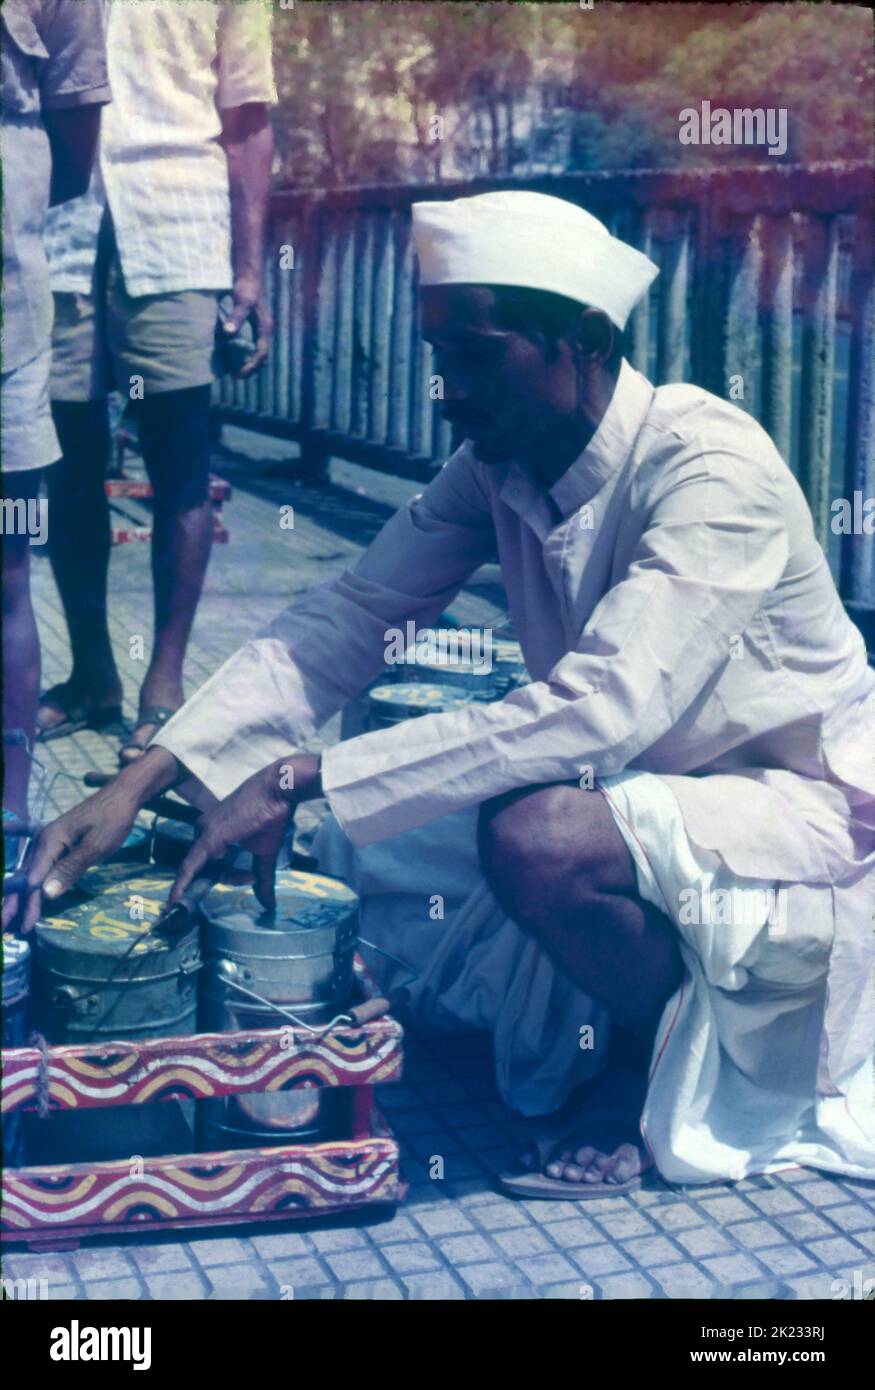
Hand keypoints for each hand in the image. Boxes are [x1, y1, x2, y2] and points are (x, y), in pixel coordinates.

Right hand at [2, 748, 179, 933]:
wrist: (122, 795)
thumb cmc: (113, 819)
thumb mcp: (96, 846)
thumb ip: (71, 868)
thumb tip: (46, 893)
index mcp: (50, 841)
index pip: (33, 879)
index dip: (28, 905)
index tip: (24, 927)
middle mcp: (43, 841)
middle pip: (24, 877)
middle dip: (13, 903)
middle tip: (5, 929)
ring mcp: (48, 842)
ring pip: (29, 873)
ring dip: (19, 897)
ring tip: (10, 917)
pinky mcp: (57, 844)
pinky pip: (39, 867)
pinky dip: (31, 884)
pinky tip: (26, 894)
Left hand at [170, 754, 321, 911]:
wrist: (277, 791)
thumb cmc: (273, 816)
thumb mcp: (265, 853)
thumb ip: (262, 877)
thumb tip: (269, 904)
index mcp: (217, 833)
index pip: (210, 862)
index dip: (216, 879)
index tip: (213, 897)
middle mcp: (206, 831)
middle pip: (202, 867)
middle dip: (210, 885)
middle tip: (210, 900)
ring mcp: (204, 834)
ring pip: (194, 869)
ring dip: (194, 890)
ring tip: (188, 907)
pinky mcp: (207, 839)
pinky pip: (190, 867)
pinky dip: (182, 885)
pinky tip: (176, 902)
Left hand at [224, 275, 271, 377]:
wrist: (248, 274)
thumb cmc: (246, 287)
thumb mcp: (242, 301)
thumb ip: (236, 317)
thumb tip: (228, 333)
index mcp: (265, 328)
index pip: (261, 354)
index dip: (251, 366)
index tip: (238, 374)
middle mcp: (265, 330)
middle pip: (260, 356)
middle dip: (249, 368)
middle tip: (235, 376)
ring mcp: (260, 328)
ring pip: (256, 350)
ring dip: (247, 361)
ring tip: (233, 369)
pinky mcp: (253, 324)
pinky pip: (251, 343)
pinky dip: (243, 352)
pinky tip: (232, 354)